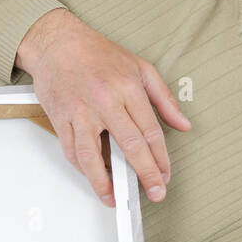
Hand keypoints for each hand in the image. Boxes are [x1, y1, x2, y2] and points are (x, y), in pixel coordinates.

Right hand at [15, 8, 190, 205]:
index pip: (150, 132)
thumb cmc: (98, 53)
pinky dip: (82, 169)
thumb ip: (165, 99)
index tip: (165, 176)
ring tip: (115, 198)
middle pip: (129, 146)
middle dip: (144, 174)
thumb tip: (184, 125)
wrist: (58, 43)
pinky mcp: (60, 118)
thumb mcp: (141, 68)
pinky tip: (94, 178)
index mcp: (128, 89)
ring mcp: (80, 112)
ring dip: (104, 182)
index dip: (160, 158)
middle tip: (154, 193)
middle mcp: (104, 101)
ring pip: (92, 155)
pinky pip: (71, 150)